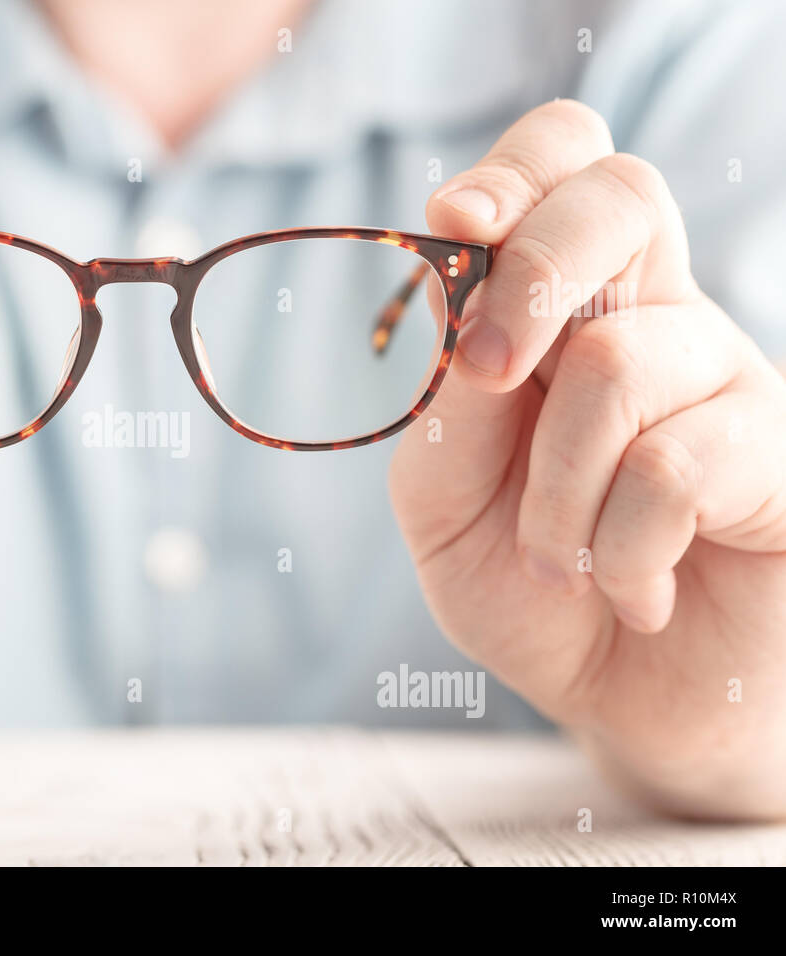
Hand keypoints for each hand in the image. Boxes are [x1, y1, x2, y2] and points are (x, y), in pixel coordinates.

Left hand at [390, 100, 785, 818]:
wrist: (625, 698)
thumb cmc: (530, 587)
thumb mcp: (445, 502)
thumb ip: (443, 406)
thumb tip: (456, 288)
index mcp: (564, 313)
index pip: (566, 167)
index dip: (514, 169)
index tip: (456, 224)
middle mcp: (656, 323)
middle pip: (622, 195)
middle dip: (528, 274)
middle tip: (490, 376)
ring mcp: (728, 383)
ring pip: (618, 363)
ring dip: (554, 490)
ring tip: (560, 560)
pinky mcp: (781, 458)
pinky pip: (677, 465)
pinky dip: (620, 548)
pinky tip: (632, 586)